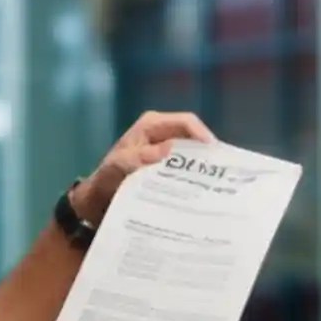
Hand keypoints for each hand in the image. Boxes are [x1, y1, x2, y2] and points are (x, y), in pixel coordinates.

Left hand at [71, 111, 216, 223]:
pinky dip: (193, 174)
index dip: (202, 134)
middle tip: (221, 171)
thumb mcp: (118, 167)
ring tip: (216, 182)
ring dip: (202, 165)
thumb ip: (139, 157)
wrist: (98, 198)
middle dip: (207, 152)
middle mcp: (161, 132)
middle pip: (193, 137)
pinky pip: (185, 165)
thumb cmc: (106, 178)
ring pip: (192, 153)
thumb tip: (168, 148)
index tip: (214, 153)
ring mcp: (165, 148)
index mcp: (151, 125)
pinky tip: (202, 188)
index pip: (185, 122)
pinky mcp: (166, 163)